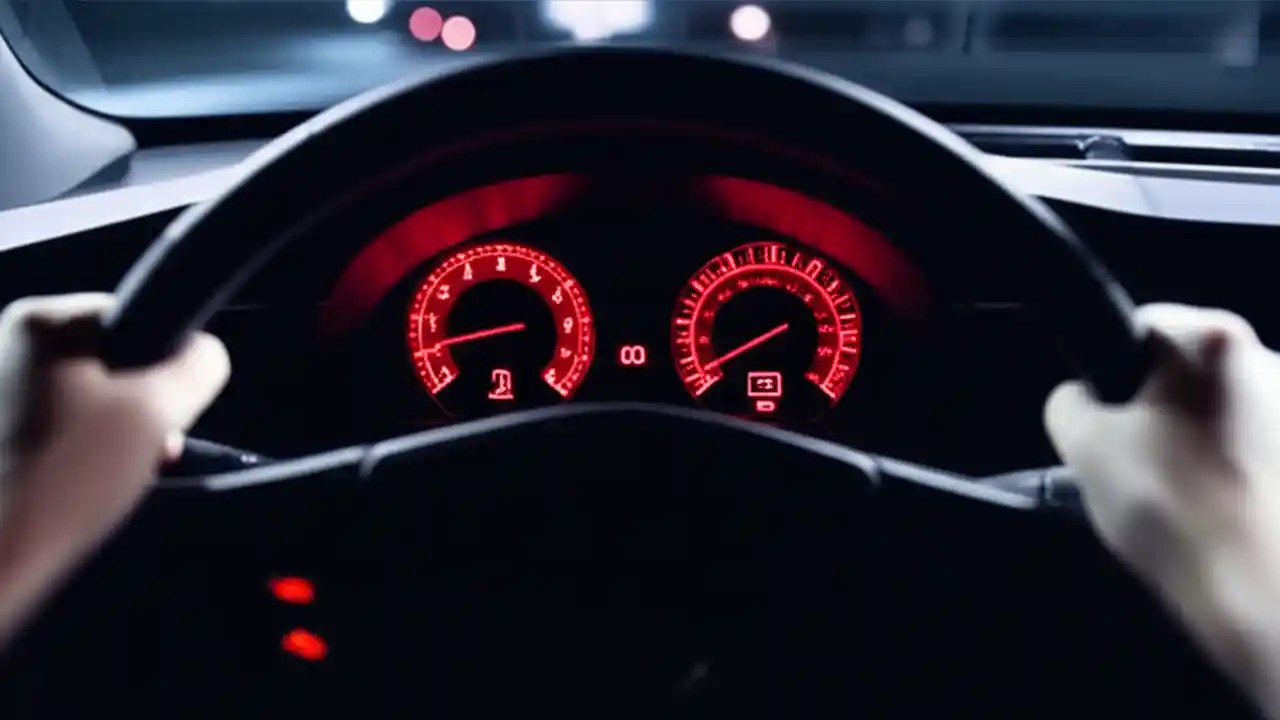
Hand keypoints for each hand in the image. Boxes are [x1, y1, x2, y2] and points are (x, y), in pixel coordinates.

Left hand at [0, 294, 228, 647]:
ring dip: (115, 434)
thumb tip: (207, 353)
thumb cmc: (65, 479)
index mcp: (39, 321)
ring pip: (87, 398)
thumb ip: (199, 367)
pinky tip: (84, 485)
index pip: (137, 317)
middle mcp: (3, 344)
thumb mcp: (157, 412)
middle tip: (146, 448)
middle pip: (111, 362)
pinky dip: (79, 452)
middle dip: (140, 408)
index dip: (165, 367)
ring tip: (115, 473)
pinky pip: (57, 426)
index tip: (164, 412)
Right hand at [1046, 304, 1279, 715]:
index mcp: (1213, 338)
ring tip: (1182, 495)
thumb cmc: (1167, 504)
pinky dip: (1239, 469)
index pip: (1140, 327)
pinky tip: (1220, 509)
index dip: (1110, 373)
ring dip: (1203, 440)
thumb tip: (1080, 398)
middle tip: (1138, 461)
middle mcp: (1272, 360)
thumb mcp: (1082, 445)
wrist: (1260, 591)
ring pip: (1229, 413)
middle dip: (1163, 408)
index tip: (1104, 418)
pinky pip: (1259, 449)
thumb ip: (1069, 403)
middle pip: (1192, 372)